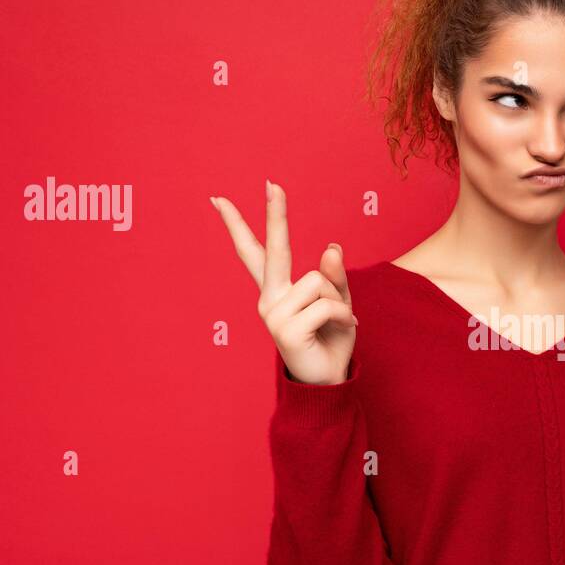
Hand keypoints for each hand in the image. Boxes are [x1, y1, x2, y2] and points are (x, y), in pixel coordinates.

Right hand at [211, 179, 356, 385]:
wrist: (329, 381)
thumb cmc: (331, 340)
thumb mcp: (337, 304)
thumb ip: (334, 277)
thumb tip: (331, 247)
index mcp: (276, 290)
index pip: (253, 252)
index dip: (237, 225)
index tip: (219, 199)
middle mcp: (269, 299)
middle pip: (273, 250)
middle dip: (275, 216)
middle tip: (273, 183)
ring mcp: (273, 315)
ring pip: (318, 281)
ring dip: (339, 300)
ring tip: (339, 322)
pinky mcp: (285, 330)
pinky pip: (327, 304)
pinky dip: (345, 316)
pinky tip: (345, 330)